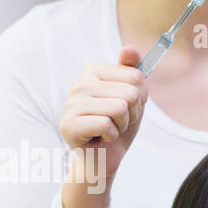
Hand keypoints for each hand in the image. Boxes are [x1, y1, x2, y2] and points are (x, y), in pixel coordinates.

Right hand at [59, 46, 147, 182]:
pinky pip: (106, 125)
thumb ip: (133, 71)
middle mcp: (79, 83)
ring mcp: (71, 103)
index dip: (139, 99)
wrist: (104, 157)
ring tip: (108, 130)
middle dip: (131, 114)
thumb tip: (129, 49)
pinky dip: (110, 137)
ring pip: (120, 108)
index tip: (125, 108)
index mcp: (93, 71)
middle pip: (130, 93)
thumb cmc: (118, 125)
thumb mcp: (133, 96)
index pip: (136, 77)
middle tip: (116, 122)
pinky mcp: (68, 125)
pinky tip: (99, 139)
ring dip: (121, 125)